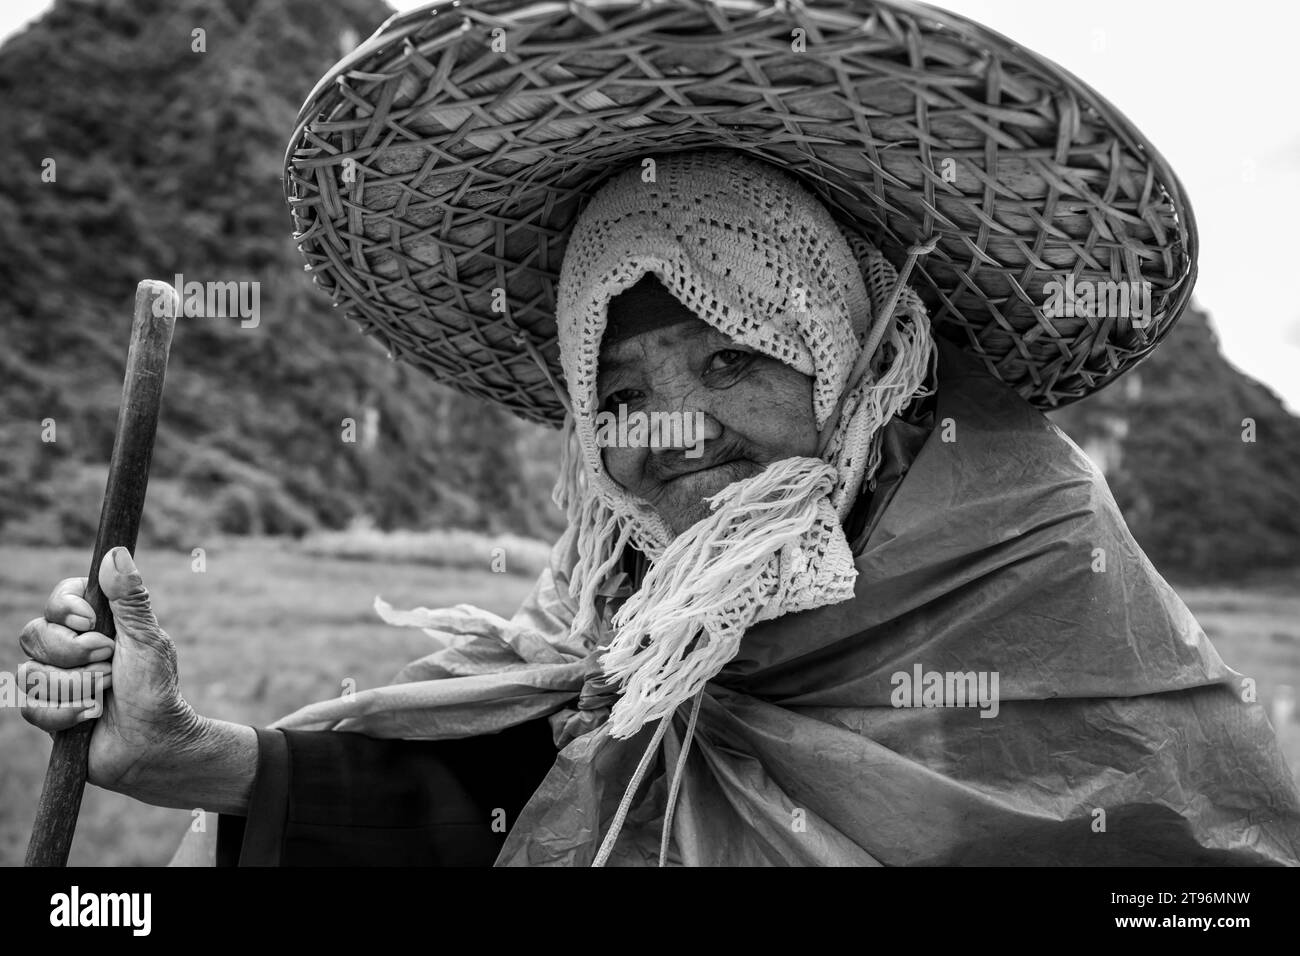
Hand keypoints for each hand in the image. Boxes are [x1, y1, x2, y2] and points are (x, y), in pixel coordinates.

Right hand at [18, 547, 202, 795]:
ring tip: (105, 694)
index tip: (93, 622)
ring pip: (31, 671)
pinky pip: (31, 705)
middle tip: (108, 663)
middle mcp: (69, 648)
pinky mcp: (46, 711)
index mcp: (96, 625)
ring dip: (76, 686)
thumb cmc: (156, 689)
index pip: (59, 599)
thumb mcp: (147, 640)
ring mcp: (54, 679)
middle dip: (74, 653)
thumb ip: (130, 599)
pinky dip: (65, 712)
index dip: (68, 608)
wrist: (153, 742)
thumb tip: (116, 552)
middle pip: (35, 633)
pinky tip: (89, 716)